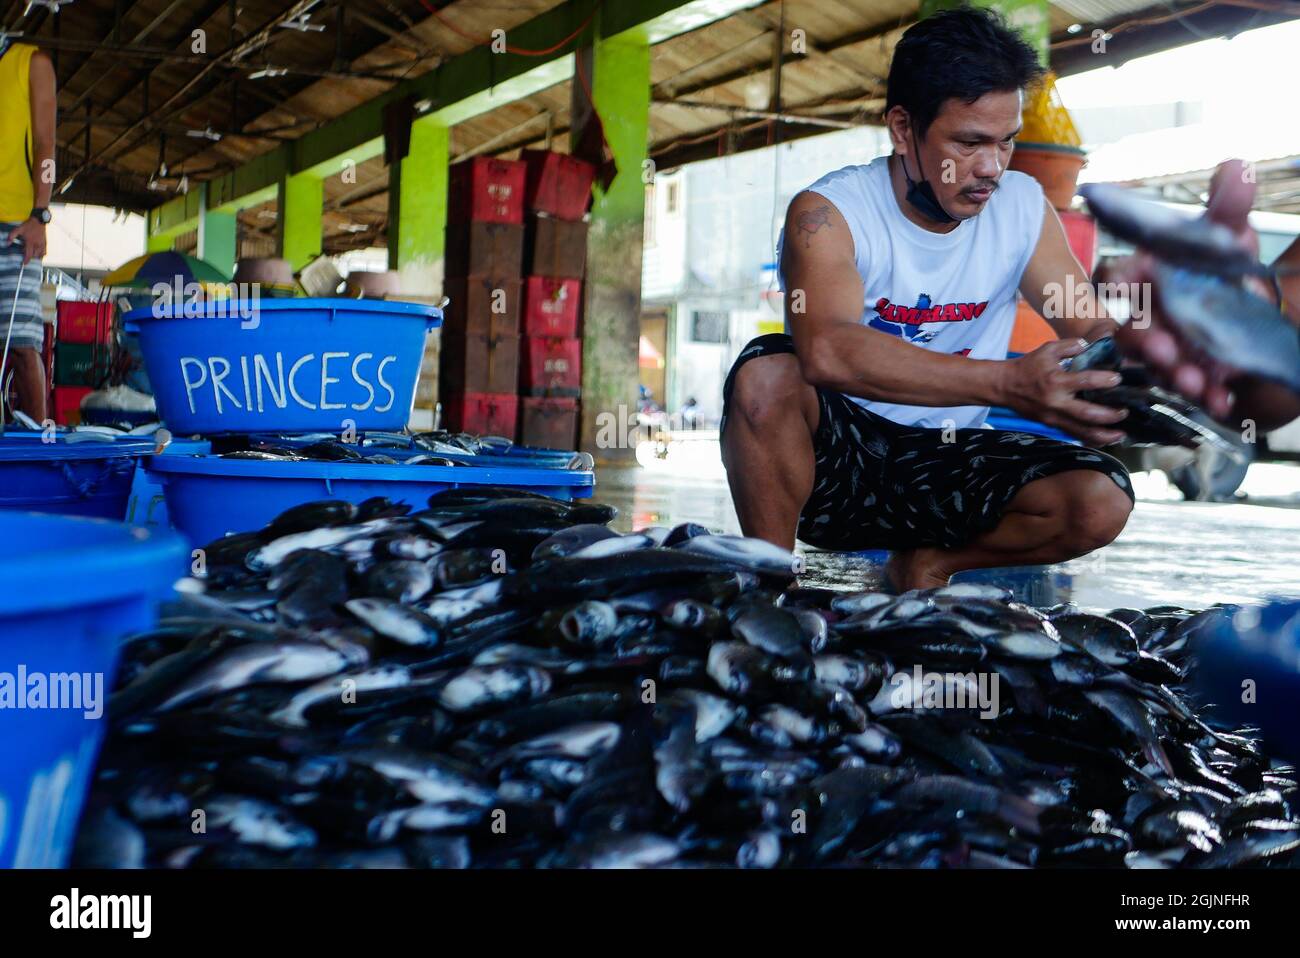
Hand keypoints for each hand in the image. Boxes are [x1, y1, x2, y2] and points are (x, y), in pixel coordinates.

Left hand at [3, 217, 46, 264]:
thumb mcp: (18, 229)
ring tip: (32, 255)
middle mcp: (37, 245)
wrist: (39, 221)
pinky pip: (44, 252)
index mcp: (30, 242)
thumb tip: (7, 243)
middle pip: (34, 255)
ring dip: (36, 257)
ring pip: (40, 255)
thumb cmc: (28, 225)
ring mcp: (42, 244)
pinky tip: (39, 254)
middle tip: (26, 255)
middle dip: (30, 257)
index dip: (26, 260)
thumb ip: (11, 236)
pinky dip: (42, 255)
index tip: (24, 264)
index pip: (28, 254)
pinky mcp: (45, 243)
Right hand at [998, 337, 1128, 445]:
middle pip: (1088, 414)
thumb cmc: (1027, 367)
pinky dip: (1090, 439)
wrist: (1004, 386)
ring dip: (1103, 435)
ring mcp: (1053, 416)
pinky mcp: (1051, 424)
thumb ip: (1070, 345)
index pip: (1085, 382)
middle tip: (1125, 412)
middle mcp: (1056, 402)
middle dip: (1110, 415)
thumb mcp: (1047, 349)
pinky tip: (1104, 439)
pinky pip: (1073, 434)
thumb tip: (1088, 345)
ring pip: (1082, 431)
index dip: (1104, 381)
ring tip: (1121, 434)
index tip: (1118, 379)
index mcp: (1056, 381)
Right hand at [1104, 158, 1267, 420]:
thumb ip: (1228, 208)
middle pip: (1134, 332)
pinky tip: (1222, 398)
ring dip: (1173, 374)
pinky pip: (1194, 395)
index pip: (1121, 279)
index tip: (1128, 281)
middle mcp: (1155, 319)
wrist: (1264, 327)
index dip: (1121, 280)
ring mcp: (1171, 354)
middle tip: (1166, 347)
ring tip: (1194, 380)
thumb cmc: (1229, 278)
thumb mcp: (1231, 240)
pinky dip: (1207, 397)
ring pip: (1158, 368)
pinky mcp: (1194, 381)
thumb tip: (1236, 166)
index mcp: (1154, 281)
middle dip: (1146, 341)